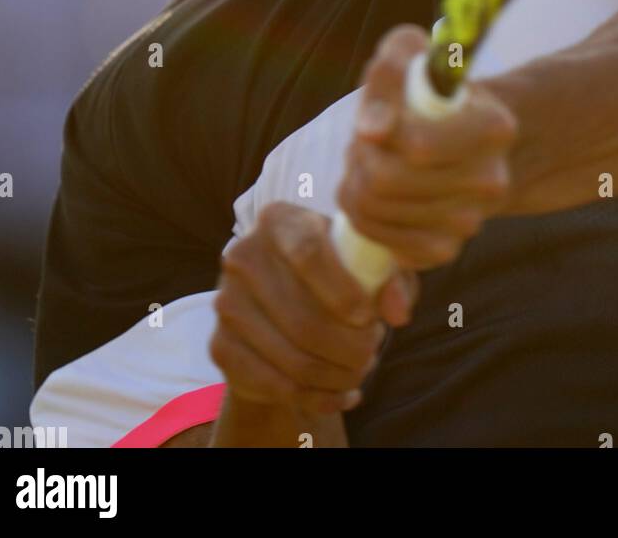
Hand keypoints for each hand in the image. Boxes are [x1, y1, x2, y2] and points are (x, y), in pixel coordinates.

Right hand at [209, 201, 418, 413]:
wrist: (286, 306)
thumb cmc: (338, 275)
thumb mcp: (370, 267)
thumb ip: (391, 279)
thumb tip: (397, 310)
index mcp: (279, 220)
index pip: (308, 253)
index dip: (342, 291)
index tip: (368, 318)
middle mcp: (243, 254)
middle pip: (300, 315)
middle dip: (348, 347)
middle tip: (371, 353)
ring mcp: (227, 301)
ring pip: (291, 357)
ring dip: (335, 375)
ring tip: (360, 370)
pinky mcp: (220, 345)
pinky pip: (273, 384)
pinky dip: (315, 397)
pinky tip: (340, 394)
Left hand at [337, 25, 518, 272]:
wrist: (461, 138)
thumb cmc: (426, 89)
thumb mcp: (408, 56)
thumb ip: (389, 75)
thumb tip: (372, 131)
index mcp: (493, 128)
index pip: (417, 146)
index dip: (378, 132)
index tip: (376, 120)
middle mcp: (491, 182)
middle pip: (385, 181)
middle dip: (359, 158)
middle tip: (364, 144)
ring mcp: (471, 221)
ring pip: (374, 213)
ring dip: (357, 185)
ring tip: (371, 163)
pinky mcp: (446, 250)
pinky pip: (382, 243)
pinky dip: (368, 220)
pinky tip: (381, 196)